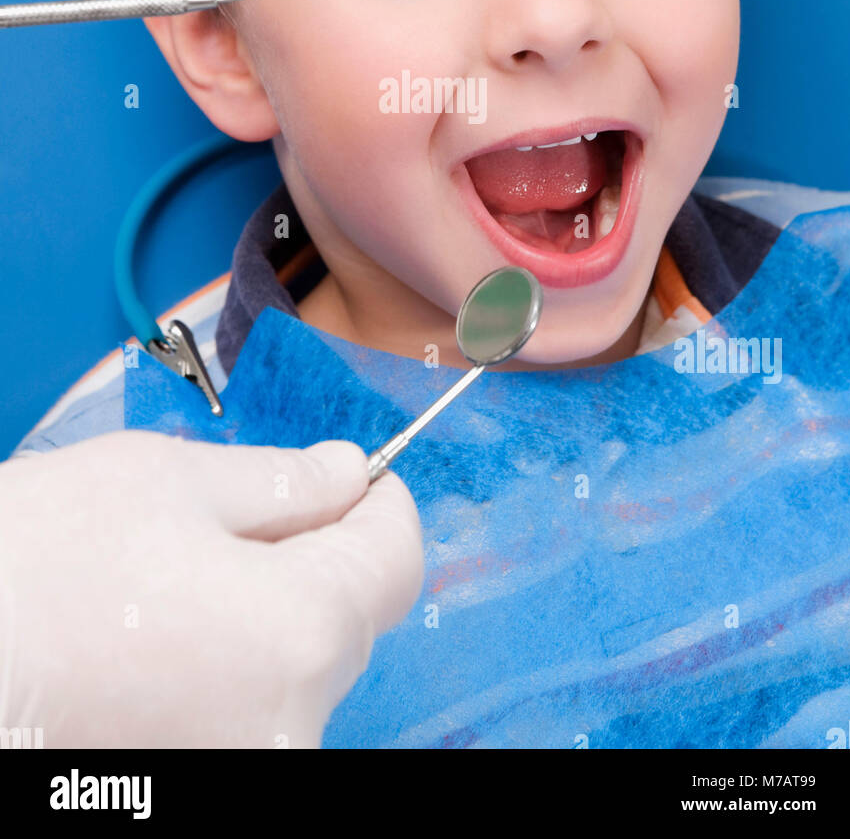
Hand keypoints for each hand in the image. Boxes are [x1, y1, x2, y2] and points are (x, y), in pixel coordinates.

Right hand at [0, 430, 422, 747]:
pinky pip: (251, 712)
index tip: (359, 478)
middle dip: (318, 555)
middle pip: (349, 620)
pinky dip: (229, 665)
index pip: (396, 562)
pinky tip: (162, 632)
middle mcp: (291, 726)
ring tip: (176, 577)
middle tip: (244, 512)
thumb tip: (347, 475)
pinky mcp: (203, 789)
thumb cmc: (32, 566)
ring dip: (269, 614)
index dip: (383, 504)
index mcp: (299, 632)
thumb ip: (280, 481)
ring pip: (298, 670)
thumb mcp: (163, 480)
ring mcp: (244, 769)